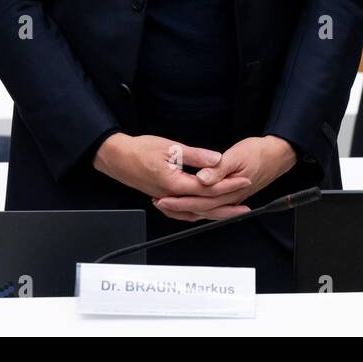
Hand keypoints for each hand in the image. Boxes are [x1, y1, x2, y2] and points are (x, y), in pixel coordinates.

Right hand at [93, 133, 251, 201]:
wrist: (116, 158)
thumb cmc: (140, 151)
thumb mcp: (171, 148)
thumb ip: (196, 156)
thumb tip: (216, 160)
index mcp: (175, 184)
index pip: (208, 188)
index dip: (229, 185)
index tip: (244, 180)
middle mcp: (171, 196)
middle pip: (204, 207)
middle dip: (227, 207)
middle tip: (246, 207)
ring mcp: (166, 200)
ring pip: (194, 213)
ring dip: (213, 214)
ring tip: (231, 213)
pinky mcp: (162, 198)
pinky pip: (183, 212)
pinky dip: (196, 214)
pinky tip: (204, 213)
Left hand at [153, 136, 298, 221]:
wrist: (277, 155)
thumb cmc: (259, 153)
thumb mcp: (237, 156)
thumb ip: (218, 169)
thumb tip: (202, 178)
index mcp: (229, 190)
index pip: (200, 201)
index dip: (180, 201)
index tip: (163, 197)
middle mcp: (229, 198)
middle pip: (199, 209)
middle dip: (177, 207)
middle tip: (159, 202)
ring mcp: (230, 198)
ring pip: (204, 211)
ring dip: (185, 209)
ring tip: (166, 205)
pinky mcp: (230, 195)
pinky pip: (210, 206)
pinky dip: (196, 207)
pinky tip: (187, 204)